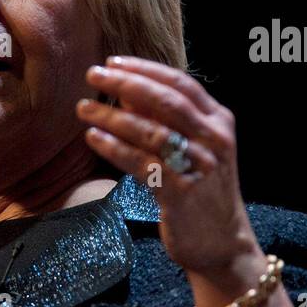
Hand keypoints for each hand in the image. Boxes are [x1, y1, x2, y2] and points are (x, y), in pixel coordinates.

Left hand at [76, 55, 257, 276]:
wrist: (222, 244)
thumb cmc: (201, 190)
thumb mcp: (193, 149)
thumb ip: (167, 121)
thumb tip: (126, 95)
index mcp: (219, 122)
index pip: (181, 84)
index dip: (145, 70)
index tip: (113, 62)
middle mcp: (213, 140)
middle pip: (165, 101)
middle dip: (126, 84)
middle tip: (93, 74)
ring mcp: (198, 166)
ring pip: (150, 132)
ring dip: (112, 117)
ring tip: (83, 108)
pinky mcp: (180, 193)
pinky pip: (141, 164)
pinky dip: (114, 148)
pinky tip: (93, 138)